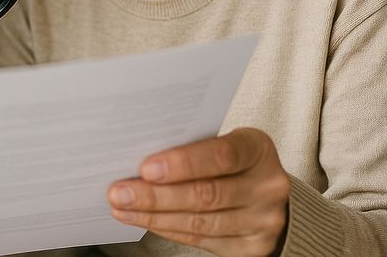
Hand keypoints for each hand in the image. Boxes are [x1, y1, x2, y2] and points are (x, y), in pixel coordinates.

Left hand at [108, 127, 289, 256]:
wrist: (266, 193)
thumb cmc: (233, 160)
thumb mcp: (223, 142)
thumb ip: (192, 147)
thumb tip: (138, 157)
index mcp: (258, 149)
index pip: (221, 155)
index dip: (182, 163)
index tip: (145, 168)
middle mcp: (266, 186)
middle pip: (206, 194)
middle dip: (156, 195)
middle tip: (120, 192)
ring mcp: (262, 220)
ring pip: (200, 222)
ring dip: (154, 216)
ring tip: (123, 207)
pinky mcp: (251, 247)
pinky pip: (201, 240)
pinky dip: (167, 229)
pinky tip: (145, 220)